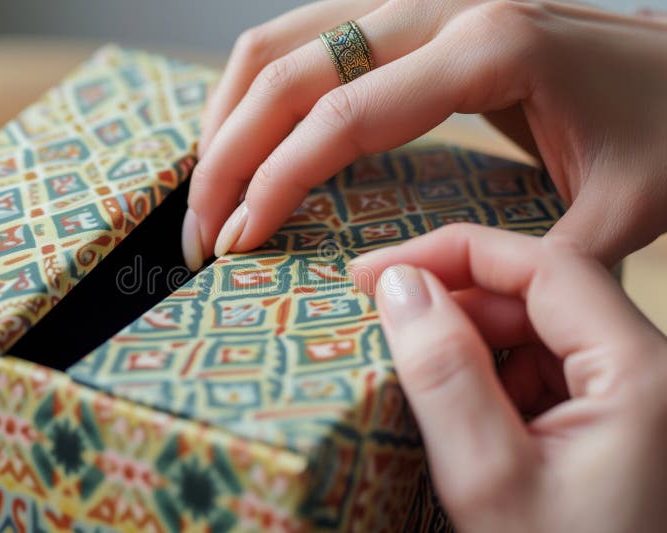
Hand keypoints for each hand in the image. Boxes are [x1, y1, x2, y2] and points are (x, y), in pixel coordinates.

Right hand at [182, 0, 666, 270]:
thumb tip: (425, 307)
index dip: (271, 181)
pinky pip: (307, 38)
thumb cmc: (665, 132)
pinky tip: (248, 144)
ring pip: (280, 40)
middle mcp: (441, 1)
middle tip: (202, 235)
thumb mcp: (619, 214)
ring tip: (209, 193)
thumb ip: (528, 271)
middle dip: (226, 156)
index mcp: (490, 45)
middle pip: (287, 68)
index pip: (340, 113)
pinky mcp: (409, 11)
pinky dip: (260, 93)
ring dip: (227, 117)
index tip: (234, 245)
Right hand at [348, 223, 666, 532]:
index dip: (451, 253)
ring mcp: (629, 395)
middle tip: (379, 316)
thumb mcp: (489, 480)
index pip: (543, 266)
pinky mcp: (606, 418)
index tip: (375, 270)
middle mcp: (646, 370)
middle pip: (540, 293)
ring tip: (411, 367)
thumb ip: (444, 373)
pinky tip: (455, 403)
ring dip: (466, 337)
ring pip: (535, 329)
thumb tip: (398, 286)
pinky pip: (539, 368)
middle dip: (454, 298)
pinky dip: (487, 373)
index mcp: (640, 373)